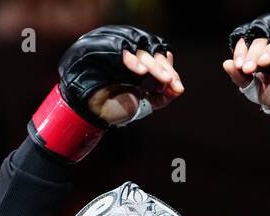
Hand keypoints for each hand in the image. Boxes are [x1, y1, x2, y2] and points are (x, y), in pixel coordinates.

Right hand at [58, 25, 182, 127]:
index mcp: (137, 64)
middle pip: (151, 51)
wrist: (90, 114)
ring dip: (153, 64)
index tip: (176, 86)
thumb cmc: (113, 109)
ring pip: (140, 49)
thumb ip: (161, 96)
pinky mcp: (102, 50)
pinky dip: (132, 59)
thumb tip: (179, 88)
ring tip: (163, 79)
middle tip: (170, 82)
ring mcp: (115, 51)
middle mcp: (128, 54)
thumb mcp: (143, 104)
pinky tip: (141, 72)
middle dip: (163, 68)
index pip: (157, 57)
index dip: (168, 70)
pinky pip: (120, 48)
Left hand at [224, 13, 269, 114]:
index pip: (247, 45)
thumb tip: (226, 64)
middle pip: (260, 41)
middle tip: (249, 68)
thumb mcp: (257, 92)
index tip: (239, 65)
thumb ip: (241, 79)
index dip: (241, 52)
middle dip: (253, 54)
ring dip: (269, 50)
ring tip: (264, 64)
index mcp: (259, 56)